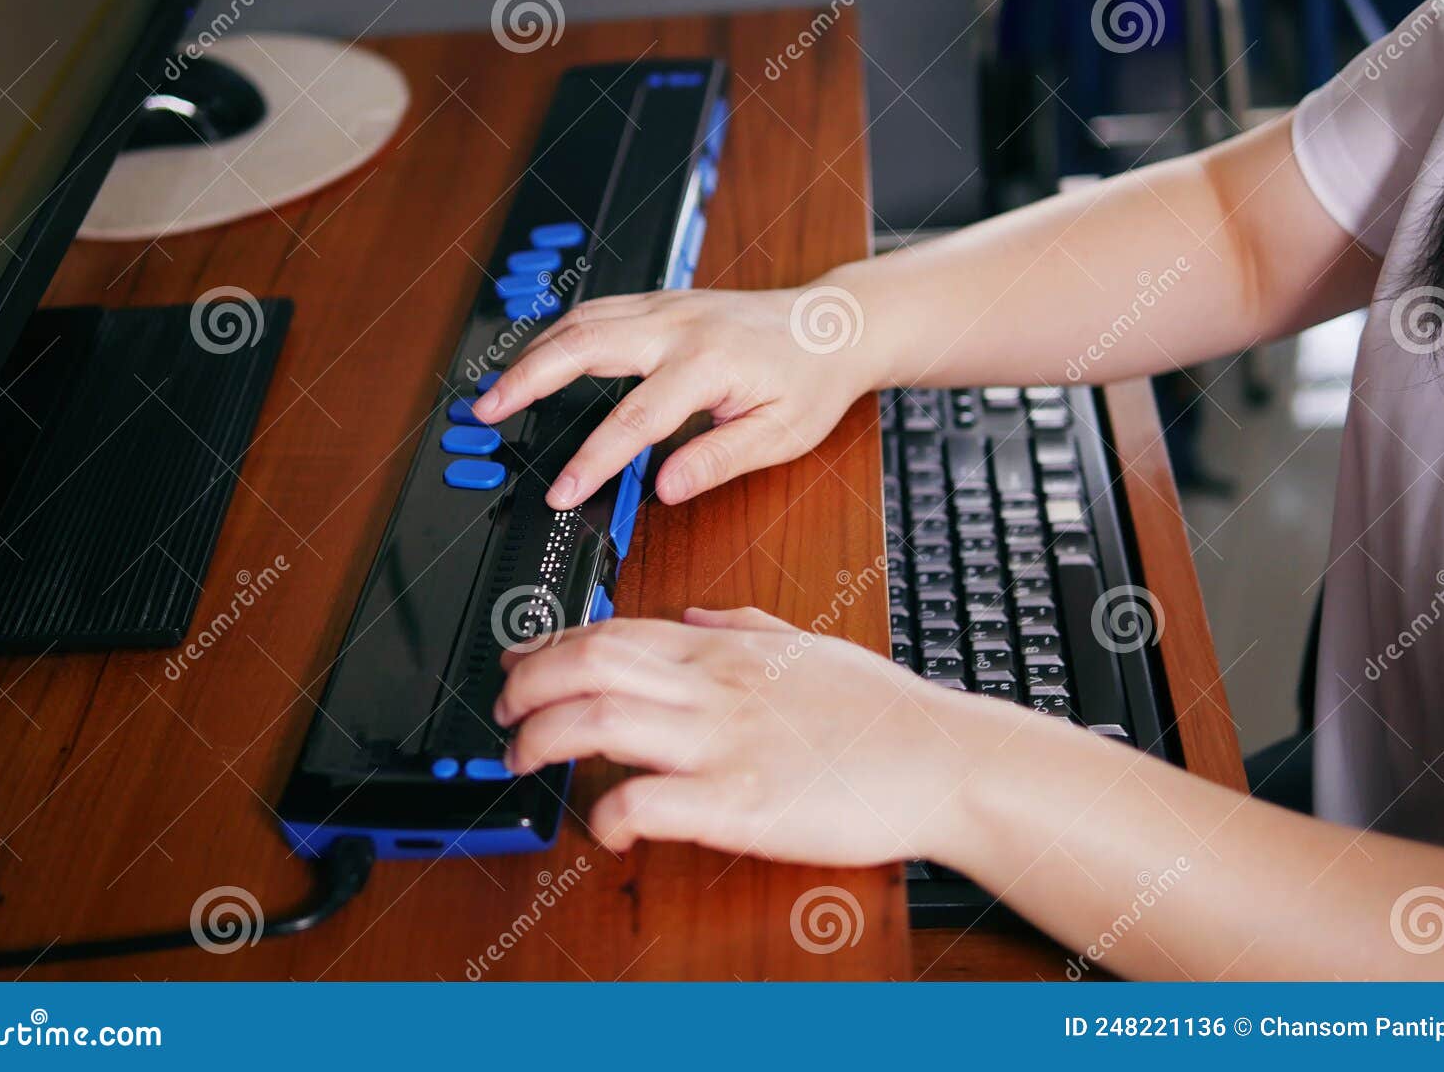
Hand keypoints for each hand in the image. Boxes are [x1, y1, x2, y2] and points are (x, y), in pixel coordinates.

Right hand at [468, 286, 883, 509]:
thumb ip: (718, 460)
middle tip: (486, 412)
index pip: (634, 419)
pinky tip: (538, 356)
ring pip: (582, 319)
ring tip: (496, 389)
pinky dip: (558, 332)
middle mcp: (679, 326)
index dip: (592, 461)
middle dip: (527, 379)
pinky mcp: (661, 302)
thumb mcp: (780, 435)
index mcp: (709, 363)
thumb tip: (665, 488)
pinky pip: (597, 310)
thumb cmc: (811, 380)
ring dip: (533, 352)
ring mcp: (667, 306)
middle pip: (584, 345)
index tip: (560, 491)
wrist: (834, 325)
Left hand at [494, 606, 1023, 866]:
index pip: (614, 631)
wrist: (940, 758)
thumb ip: (743, 626)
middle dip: (526, 683)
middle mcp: (713, 689)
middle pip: (589, 664)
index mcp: (725, 652)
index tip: (520, 665)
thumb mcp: (807, 645)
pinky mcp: (739, 803)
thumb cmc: (880, 710)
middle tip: (503, 710)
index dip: (550, 646)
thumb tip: (692, 616)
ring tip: (524, 759)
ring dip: (544, 739)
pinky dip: (608, 814)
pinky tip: (603, 827)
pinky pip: (647, 801)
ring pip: (600, 720)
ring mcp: (723, 743)